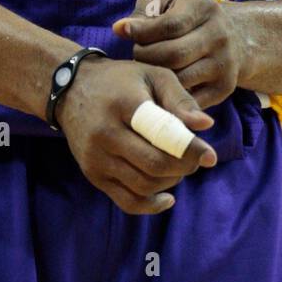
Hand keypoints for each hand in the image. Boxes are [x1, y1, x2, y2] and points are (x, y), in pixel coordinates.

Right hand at [55, 57, 216, 215]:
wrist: (71, 90)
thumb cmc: (120, 81)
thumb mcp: (152, 75)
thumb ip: (179, 99)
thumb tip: (206, 125)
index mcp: (124, 104)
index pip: (161, 133)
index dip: (189, 148)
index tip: (210, 155)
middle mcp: (106, 133)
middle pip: (155, 165)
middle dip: (184, 166)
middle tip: (196, 159)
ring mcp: (96, 158)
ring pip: (143, 185)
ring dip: (171, 182)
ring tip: (179, 166)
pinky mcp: (92, 175)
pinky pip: (126, 201)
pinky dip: (151, 205)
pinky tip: (168, 197)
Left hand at [113, 0, 244, 108]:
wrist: (230, 34)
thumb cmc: (184, 13)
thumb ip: (142, 12)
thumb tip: (120, 29)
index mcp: (203, 4)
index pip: (170, 24)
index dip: (142, 31)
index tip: (125, 31)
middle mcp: (219, 33)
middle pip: (173, 55)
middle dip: (146, 56)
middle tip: (138, 53)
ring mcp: (225, 62)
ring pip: (180, 79)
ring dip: (156, 76)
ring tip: (149, 66)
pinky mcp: (224, 86)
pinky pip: (188, 98)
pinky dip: (170, 94)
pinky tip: (161, 83)